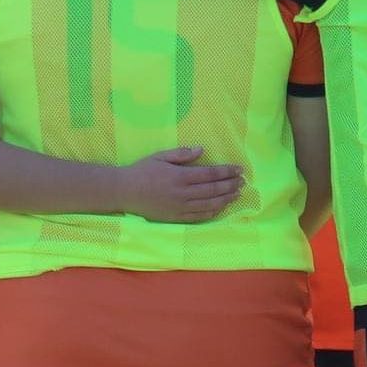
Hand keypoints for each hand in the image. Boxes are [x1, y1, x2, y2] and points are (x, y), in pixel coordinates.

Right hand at [123, 146, 243, 222]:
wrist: (124, 192)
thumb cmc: (142, 171)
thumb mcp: (160, 157)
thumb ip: (182, 154)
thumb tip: (202, 150)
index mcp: (179, 176)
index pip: (210, 174)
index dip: (226, 172)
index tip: (239, 169)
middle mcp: (182, 193)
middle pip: (213, 190)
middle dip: (230, 185)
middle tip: (243, 181)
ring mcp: (180, 207)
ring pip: (209, 204)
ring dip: (226, 199)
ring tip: (237, 194)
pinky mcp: (176, 217)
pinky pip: (199, 216)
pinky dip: (212, 212)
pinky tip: (221, 207)